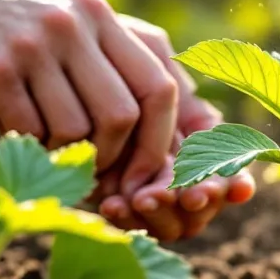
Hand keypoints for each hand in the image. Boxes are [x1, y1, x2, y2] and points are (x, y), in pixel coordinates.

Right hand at [0, 0, 177, 194]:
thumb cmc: (7, 30)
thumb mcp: (66, 28)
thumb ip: (106, 71)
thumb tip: (147, 152)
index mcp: (100, 16)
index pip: (158, 86)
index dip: (158, 139)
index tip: (144, 172)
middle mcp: (74, 24)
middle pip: (123, 115)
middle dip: (114, 158)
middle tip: (96, 176)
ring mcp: (35, 45)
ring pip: (77, 130)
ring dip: (66, 155)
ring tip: (49, 150)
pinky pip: (30, 131)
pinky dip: (29, 147)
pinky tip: (17, 136)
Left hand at [94, 16, 255, 240]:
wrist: (50, 65)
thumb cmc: (104, 53)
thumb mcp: (145, 59)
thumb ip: (178, 92)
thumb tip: (210, 126)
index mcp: (202, 139)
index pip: (229, 175)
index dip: (227, 186)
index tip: (216, 188)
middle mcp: (182, 172)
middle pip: (202, 207)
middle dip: (191, 203)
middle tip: (177, 197)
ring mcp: (151, 193)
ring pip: (172, 224)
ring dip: (160, 215)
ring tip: (142, 199)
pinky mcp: (117, 205)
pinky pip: (133, 225)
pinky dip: (127, 218)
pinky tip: (112, 205)